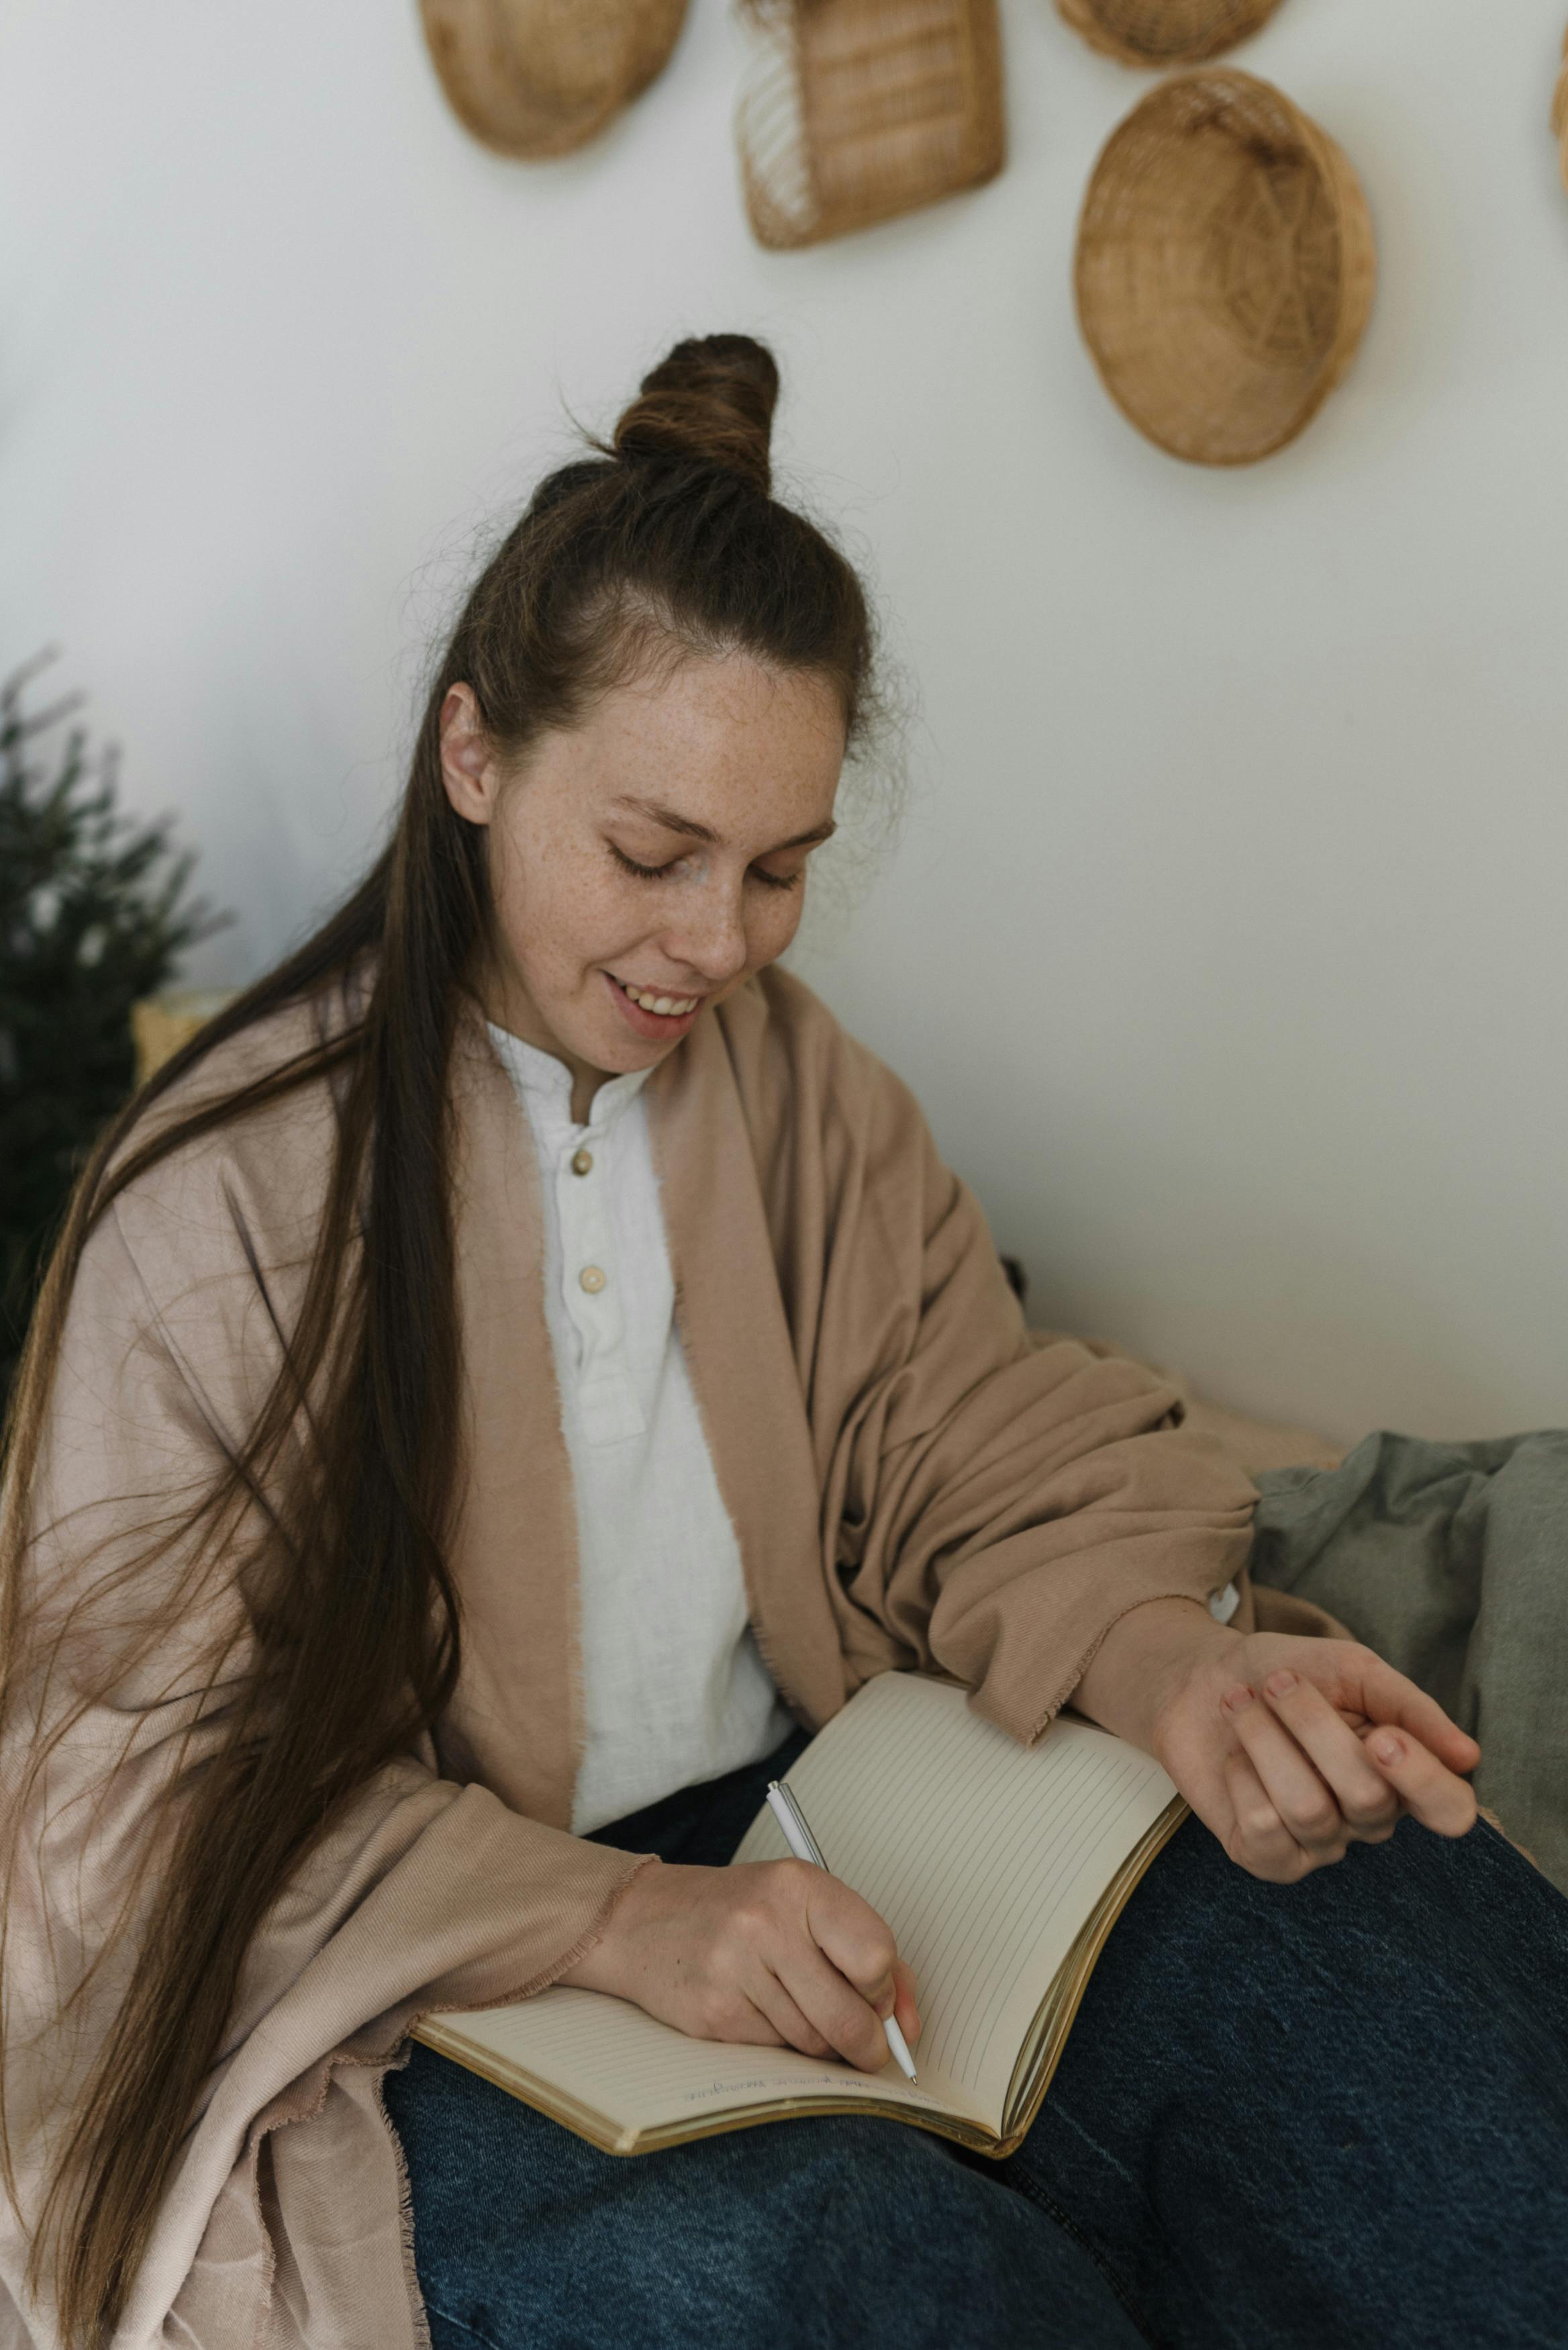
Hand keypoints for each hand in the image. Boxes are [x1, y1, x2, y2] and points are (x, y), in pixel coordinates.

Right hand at [557, 1856, 922, 2071]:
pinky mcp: (712, 2013)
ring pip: (814, 2042)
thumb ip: (870, 1958)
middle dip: (868, 2044)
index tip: (877, 1997)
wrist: (646, 1919)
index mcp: (801, 1886)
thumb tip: (909, 2028)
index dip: (885, 1990)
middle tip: (868, 2048)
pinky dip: (782, 2045)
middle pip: (848, 2016)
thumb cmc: (745, 1912)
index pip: (875, 1955)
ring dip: (823, 2045)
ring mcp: (734, 1969)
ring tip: (801, 2012)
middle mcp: (765, 1923)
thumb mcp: (808, 1907)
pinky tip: (762, 2013)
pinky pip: (776, 2052)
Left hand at [1073, 1599, 1480, 1884]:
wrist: (1202, 1676)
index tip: (1382, 1736)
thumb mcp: (1351, 1669)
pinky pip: (1263, 1830)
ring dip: (1265, 1740)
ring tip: (1242, 1704)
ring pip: (1309, 1810)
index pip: (1449, 1810)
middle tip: (1277, 1681)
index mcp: (1402, 1773)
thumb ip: (1408, 1707)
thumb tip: (1468, 1757)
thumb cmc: (1285, 1672)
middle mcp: (1368, 1818)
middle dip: (1313, 1725)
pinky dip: (1240, 1777)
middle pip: (1368, 1798)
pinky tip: (1234, 1758)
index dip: (1423, 1781)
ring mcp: (1319, 1844)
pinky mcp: (1266, 1858)